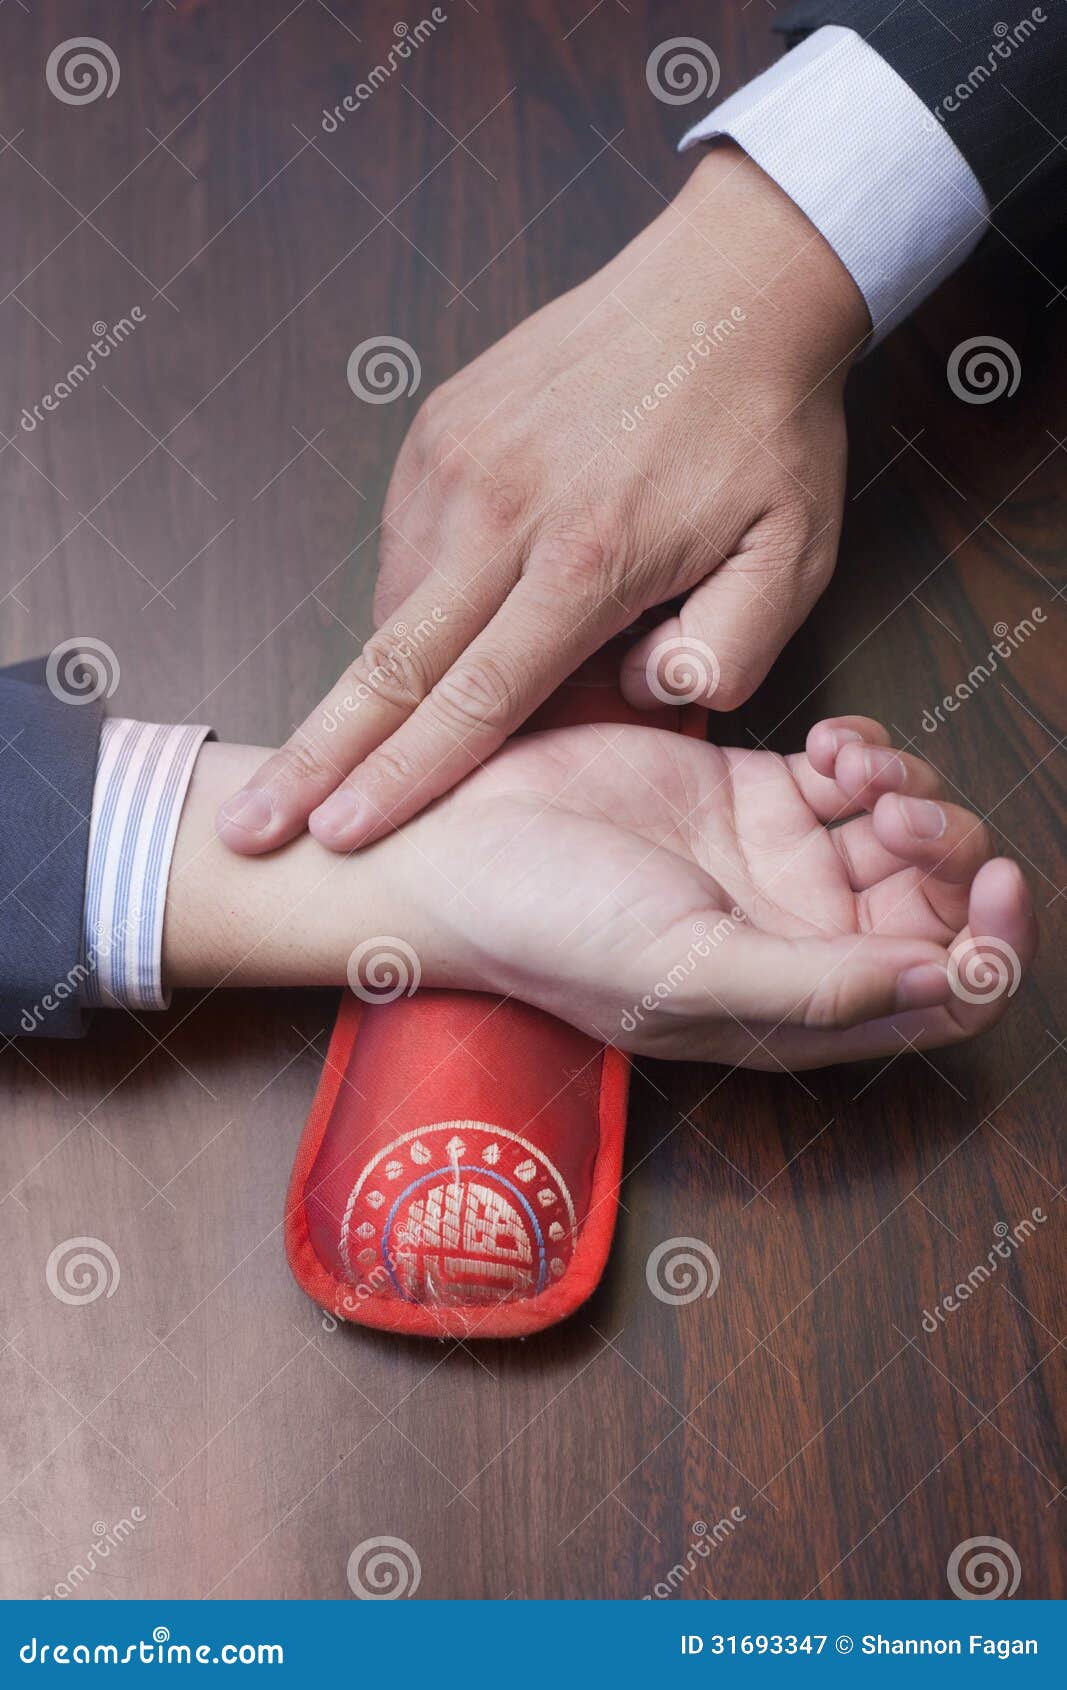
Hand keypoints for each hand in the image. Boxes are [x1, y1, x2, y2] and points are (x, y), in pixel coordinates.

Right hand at [218, 144, 869, 856]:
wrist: (733, 282)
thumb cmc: (766, 431)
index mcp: (585, 560)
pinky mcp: (441, 426)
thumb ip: (722, 656)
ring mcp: (458, 461)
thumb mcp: (791, 561)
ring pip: (392, 606)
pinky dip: (411, 603)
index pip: (475, 701)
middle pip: (389, 664)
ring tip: (356, 739)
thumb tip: (632, 696)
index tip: (338, 835)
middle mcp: (500, 512)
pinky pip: (403, 543)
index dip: (402, 779)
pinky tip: (436, 629)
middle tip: (249, 824)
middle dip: (315, 757)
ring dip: (374, 683)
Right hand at [374, 715, 1035, 1066]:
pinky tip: (828, 742)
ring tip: (847, 768)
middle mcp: (802, 940)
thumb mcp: (684, 971)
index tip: (992, 884)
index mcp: (798, 1008)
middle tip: (888, 812)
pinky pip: (856, 770)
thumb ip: (817, 986)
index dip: (995, 948)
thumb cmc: (547, 929)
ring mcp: (780, 864)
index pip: (946, 997)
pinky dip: (869, 749)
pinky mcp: (751, 791)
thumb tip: (946, 981)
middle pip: (941, 904)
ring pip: (908, 829)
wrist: (450, 846)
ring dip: (909, 789)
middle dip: (947, 851)